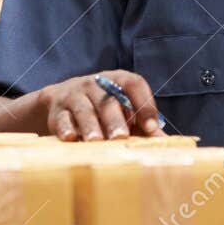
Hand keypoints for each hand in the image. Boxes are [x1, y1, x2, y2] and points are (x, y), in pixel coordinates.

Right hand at [36, 71, 160, 140]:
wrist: (63, 100)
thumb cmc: (104, 110)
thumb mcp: (124, 112)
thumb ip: (144, 126)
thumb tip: (165, 144)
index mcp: (118, 80)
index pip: (134, 84)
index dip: (144, 104)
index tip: (151, 127)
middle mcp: (96, 84)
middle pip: (108, 100)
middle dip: (115, 120)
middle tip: (121, 137)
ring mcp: (75, 94)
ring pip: (84, 109)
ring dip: (90, 125)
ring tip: (96, 141)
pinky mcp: (58, 109)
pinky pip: (62, 118)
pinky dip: (65, 128)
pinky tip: (71, 138)